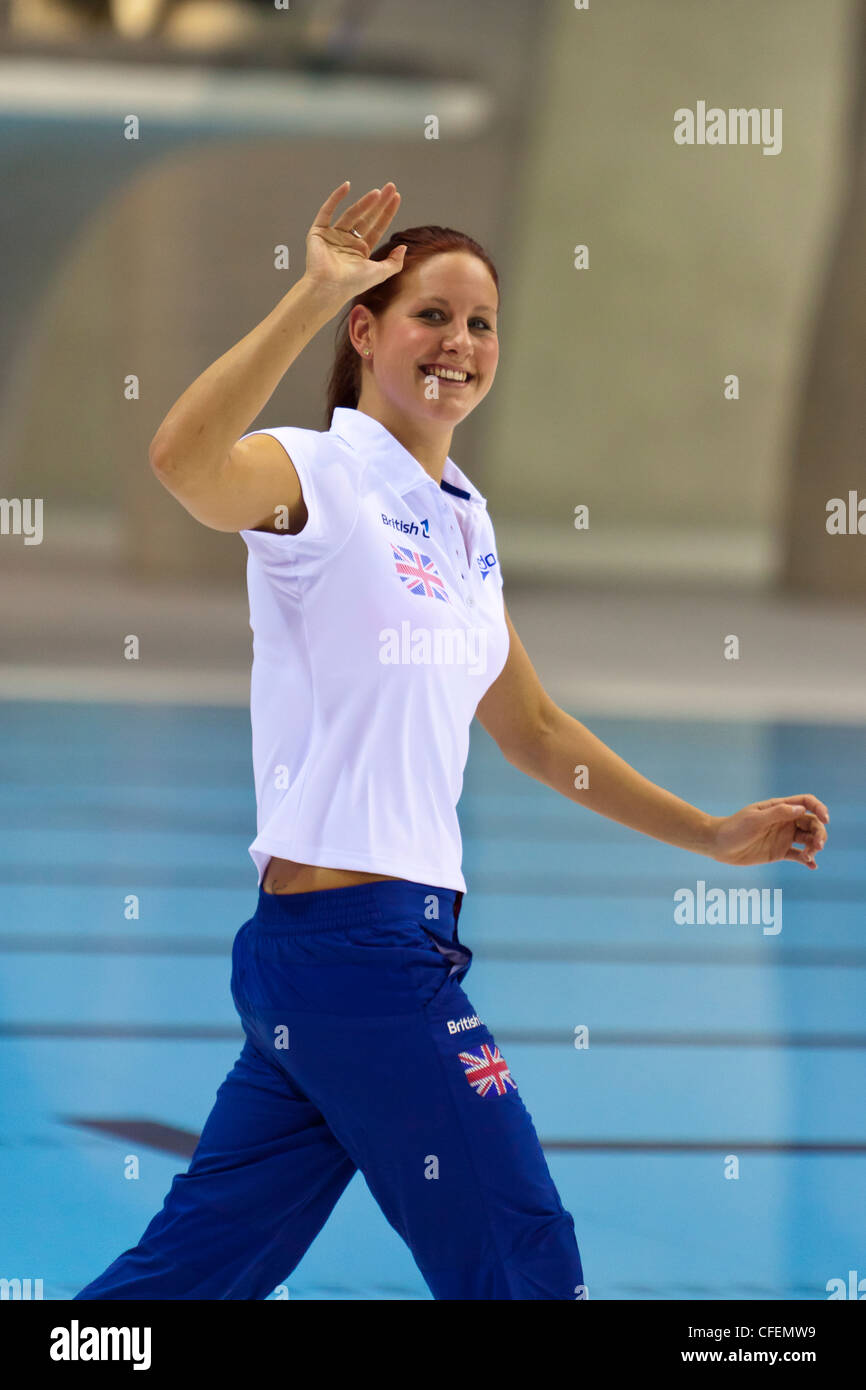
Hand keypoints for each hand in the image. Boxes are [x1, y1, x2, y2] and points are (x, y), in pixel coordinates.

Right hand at [304, 181, 406, 296]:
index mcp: (361, 251)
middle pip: (366, 217)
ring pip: (351, 213)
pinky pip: (327, 211)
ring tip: (377, 192)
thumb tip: (403, 247)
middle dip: (379, 202)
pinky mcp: (319, 232)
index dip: (387, 213)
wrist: (329, 287)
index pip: (377, 227)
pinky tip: (347, 186)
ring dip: (364, 202)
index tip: (396, 198)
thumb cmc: (353, 284)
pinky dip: (335, 198)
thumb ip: (394, 262)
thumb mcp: (380, 274)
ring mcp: (333, 235)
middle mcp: (347, 241)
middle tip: (390, 187)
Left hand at [709, 794, 829, 869]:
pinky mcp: (780, 852)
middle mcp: (785, 821)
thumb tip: (801, 809)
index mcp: (779, 808)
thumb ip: (777, 813)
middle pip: (812, 823)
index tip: (825, 819)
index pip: (806, 803)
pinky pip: (799, 855)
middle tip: (817, 846)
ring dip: (814, 847)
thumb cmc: (735, 828)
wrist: (719, 845)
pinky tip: (812, 866)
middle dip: (819, 833)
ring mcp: (784, 837)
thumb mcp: (755, 819)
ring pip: (808, 840)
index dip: (819, 808)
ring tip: (808, 856)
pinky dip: (808, 860)